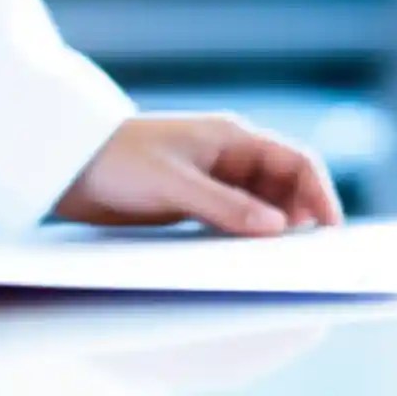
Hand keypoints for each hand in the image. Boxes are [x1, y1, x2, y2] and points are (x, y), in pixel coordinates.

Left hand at [54, 115, 343, 235]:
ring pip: (264, 203)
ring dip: (275, 227)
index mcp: (233, 137)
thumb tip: (277, 226)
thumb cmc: (117, 160)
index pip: (295, 161)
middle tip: (307, 252)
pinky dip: (248, 234)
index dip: (319, 192)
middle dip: (303, 213)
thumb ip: (225, 206)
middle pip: (286, 184)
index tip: (330, 227)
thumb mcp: (173, 184)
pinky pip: (236, 217)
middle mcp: (230, 155)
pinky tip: (248, 256)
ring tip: (280, 259)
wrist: (66, 164)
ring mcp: (215, 178)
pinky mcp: (196, 199)